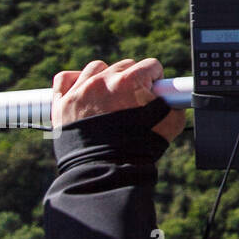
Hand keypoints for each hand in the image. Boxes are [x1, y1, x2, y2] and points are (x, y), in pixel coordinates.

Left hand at [51, 58, 186, 142]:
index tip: (154, 91)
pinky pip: (65, 79)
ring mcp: (80, 91)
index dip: (156, 79)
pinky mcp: (62, 104)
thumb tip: (176, 100)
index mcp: (130, 82)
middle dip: (132, 79)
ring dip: (105, 77)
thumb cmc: (140, 149)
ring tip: (109, 95)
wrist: (106, 172)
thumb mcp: (171, 124)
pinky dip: (74, 81)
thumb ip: (175, 105)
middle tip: (133, 99)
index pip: (150, 65)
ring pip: (96, 68)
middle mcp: (103, 81)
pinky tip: (82, 89)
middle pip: (124, 66)